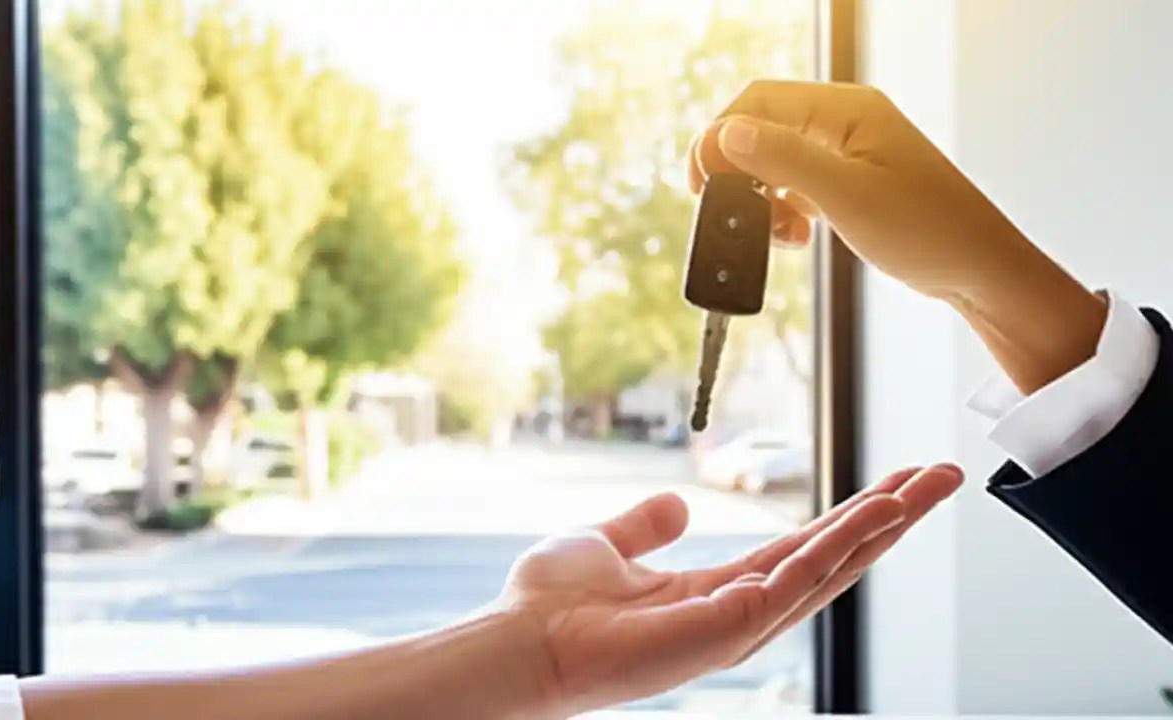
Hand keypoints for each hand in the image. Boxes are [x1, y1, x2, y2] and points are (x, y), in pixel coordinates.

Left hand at [500, 463, 962, 715]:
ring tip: (926, 490)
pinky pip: (795, 581)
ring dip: (879, 528)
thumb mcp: (607, 544)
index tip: (892, 485)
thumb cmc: (550, 606)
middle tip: (939, 479)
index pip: (800, 549)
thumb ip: (646, 527)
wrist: (519, 640)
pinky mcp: (726, 629)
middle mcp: (737, 611)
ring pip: (827, 570)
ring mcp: (736, 625)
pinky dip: (840, 546)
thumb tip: (679, 506)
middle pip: (830, 560)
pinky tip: (876, 516)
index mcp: (714, 590)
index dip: (847, 518)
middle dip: (887, 519)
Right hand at [685, 81, 1030, 298]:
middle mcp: (845, 123)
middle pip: (762, 127)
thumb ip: (783, 160)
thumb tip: (727, 134)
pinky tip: (793, 236)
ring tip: (768, 231)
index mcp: (848, 109)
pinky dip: (781, 211)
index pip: (760, 101)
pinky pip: (795, 185)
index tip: (703, 184)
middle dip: (735, 168)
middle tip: (720, 209)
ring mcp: (847, 154)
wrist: (980, 272)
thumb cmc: (930, 231)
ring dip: (757, 196)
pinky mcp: (849, 184)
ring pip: (775, 160)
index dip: (721, 137)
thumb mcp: (846, 196)